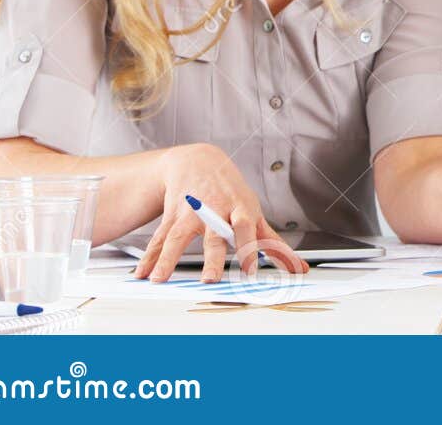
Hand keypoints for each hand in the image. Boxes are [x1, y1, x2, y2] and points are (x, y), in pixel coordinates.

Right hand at [135, 143, 306, 283]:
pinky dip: (150, 258)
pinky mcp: (171, 217)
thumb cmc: (232, 192)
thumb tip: (298, 268)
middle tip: (210, 279)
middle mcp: (214, 211)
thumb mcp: (254, 212)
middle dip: (212, 257)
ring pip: (177, 237)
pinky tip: (142, 274)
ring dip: (167, 259)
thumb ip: (272, 243)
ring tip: (159, 279)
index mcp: (239, 209)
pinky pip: (158, 239)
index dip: (249, 248)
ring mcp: (190, 214)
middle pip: (214, 235)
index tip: (250, 270)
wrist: (199, 161)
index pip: (246, 228)